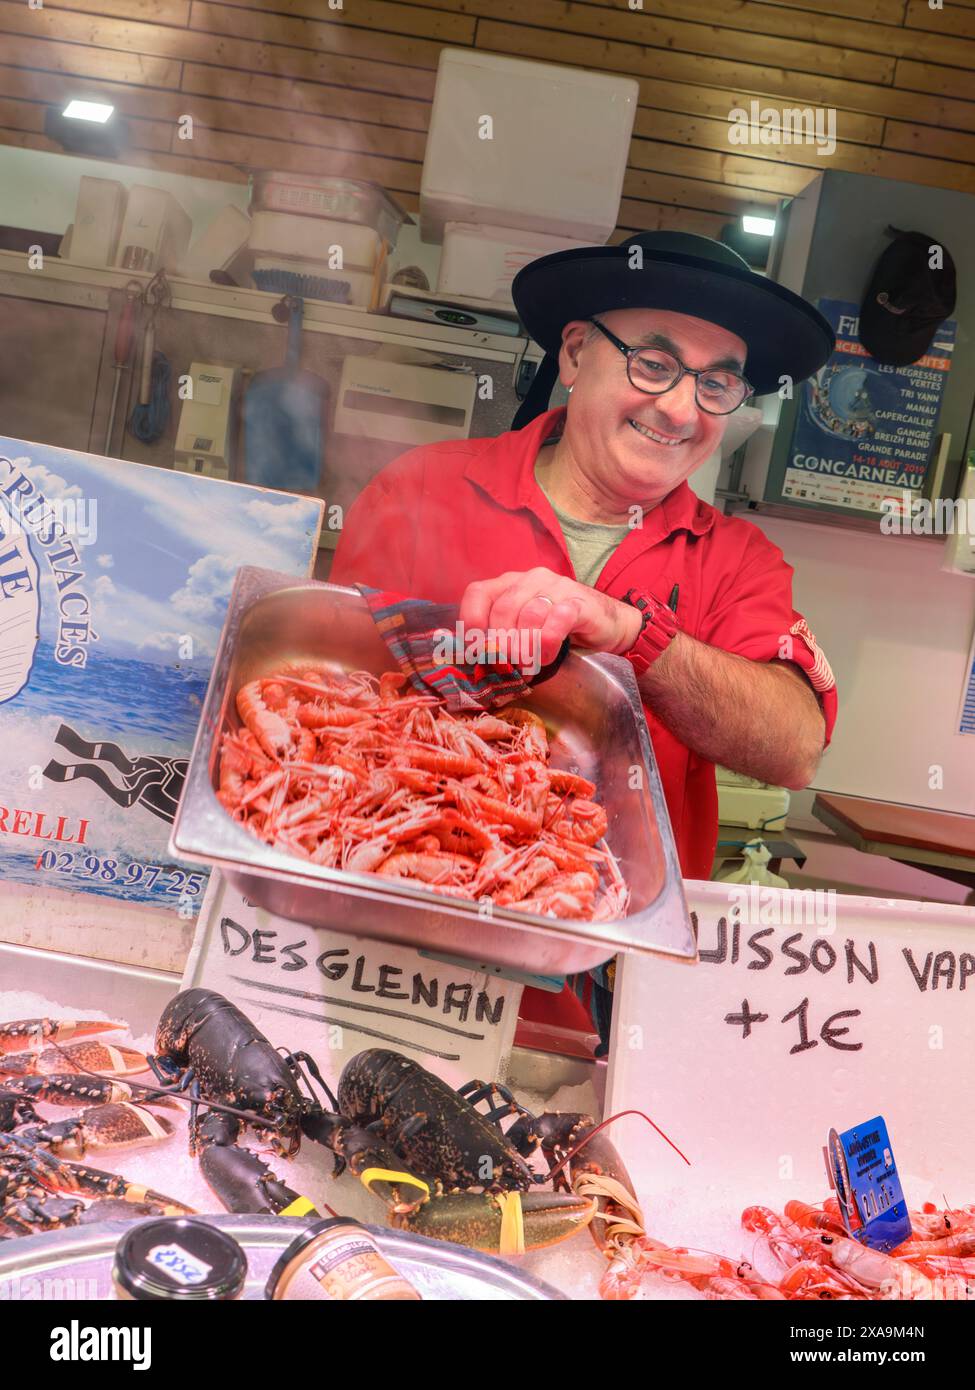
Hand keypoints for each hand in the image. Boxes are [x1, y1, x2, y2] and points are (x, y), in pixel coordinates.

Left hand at [458, 568, 642, 668]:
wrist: (609, 625)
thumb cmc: (559, 629)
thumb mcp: (523, 631)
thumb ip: (501, 637)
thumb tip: (476, 663)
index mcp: (510, 583)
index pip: (478, 593)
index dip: (471, 621)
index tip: (476, 650)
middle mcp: (530, 579)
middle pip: (503, 609)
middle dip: (501, 645)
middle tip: (507, 667)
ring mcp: (556, 587)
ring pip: (529, 615)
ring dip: (525, 649)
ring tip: (528, 667)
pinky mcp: (579, 601)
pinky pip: (556, 621)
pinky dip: (547, 644)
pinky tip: (547, 657)